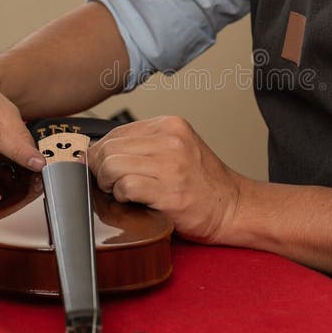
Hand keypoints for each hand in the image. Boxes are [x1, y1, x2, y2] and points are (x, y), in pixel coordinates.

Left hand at [88, 115, 241, 244]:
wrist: (233, 207)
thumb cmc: (202, 183)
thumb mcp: (177, 148)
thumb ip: (144, 145)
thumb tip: (98, 152)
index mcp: (170, 125)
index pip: (115, 132)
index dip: (102, 154)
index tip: (105, 169)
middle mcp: (170, 140)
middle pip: (108, 148)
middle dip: (101, 170)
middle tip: (111, 184)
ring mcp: (171, 165)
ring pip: (111, 166)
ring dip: (110, 184)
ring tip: (123, 192)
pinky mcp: (169, 191)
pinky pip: (124, 188)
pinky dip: (122, 197)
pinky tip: (134, 201)